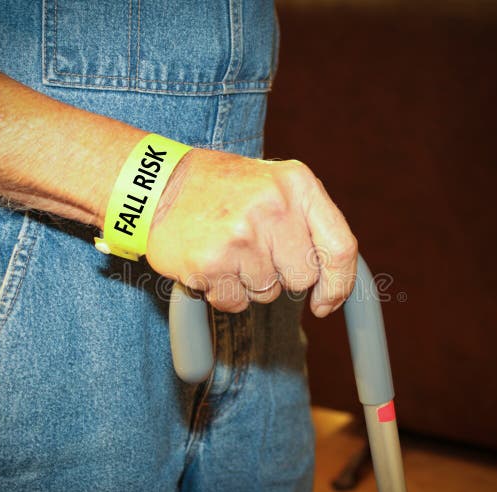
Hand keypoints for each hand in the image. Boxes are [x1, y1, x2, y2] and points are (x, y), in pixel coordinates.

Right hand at [146, 148, 357, 316]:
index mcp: (298, 183)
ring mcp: (242, 236)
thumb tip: (334, 283)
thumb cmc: (220, 188)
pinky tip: (210, 262)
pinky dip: (224, 292)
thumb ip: (307, 221)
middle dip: (282, 275)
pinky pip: (235, 302)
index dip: (339, 283)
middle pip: (303, 277)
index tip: (326, 302)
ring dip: (249, 282)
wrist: (155, 184)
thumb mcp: (273, 184)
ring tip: (226, 249)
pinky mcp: (212, 263)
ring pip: (268, 292)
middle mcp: (274, 207)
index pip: (341, 247)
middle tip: (253, 251)